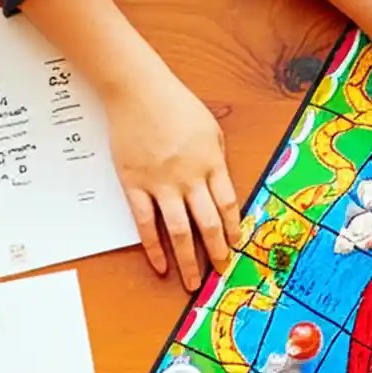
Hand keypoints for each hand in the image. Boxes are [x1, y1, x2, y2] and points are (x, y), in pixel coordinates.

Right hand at [103, 68, 240, 290]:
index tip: (237, 246)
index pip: (228, 204)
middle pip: (208, 223)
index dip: (234, 228)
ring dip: (188, 260)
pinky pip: (146, 223)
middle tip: (221, 270)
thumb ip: (217, 158)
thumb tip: (222, 183)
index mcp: (211, 163)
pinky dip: (154, 247)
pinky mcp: (135, 184)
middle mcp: (189, 177)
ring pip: (179, 230)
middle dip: (217, 251)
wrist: (138, 91)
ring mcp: (161, 183)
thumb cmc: (176, 104)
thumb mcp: (210, 128)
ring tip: (193, 282)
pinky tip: (161, 265)